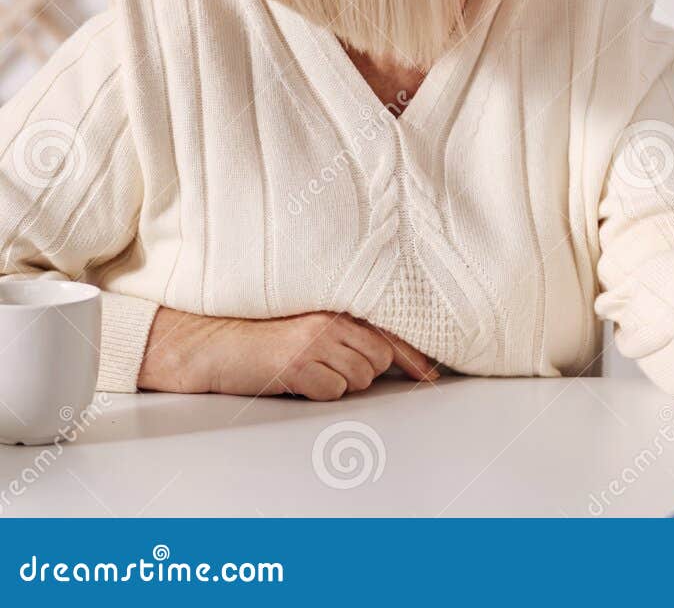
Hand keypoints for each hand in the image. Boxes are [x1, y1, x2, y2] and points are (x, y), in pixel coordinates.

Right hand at [138, 307, 438, 399]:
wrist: (213, 345)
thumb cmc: (262, 340)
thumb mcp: (308, 329)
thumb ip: (345, 336)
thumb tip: (388, 360)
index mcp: (337, 308)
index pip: (388, 333)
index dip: (414, 357)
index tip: (432, 376)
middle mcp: (331, 319)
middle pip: (377, 362)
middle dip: (359, 372)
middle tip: (325, 367)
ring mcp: (315, 340)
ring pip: (358, 378)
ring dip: (336, 382)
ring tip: (305, 370)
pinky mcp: (298, 362)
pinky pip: (331, 391)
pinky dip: (316, 393)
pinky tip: (295, 381)